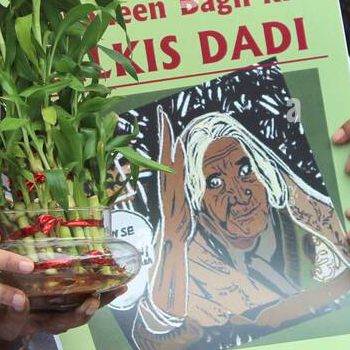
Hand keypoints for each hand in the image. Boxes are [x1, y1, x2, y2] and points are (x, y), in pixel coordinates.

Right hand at [0, 286, 126, 349]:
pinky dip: (83, 284)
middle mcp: (47, 318)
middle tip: (117, 288)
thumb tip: (21, 301)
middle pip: (78, 313)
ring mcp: (47, 307)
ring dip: (97, 294)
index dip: (81, 313)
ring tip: (116, 280)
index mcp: (37, 323)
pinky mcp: (46, 295)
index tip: (93, 299)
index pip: (64, 322)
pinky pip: (68, 293)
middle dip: (99, 303)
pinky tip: (94, 272)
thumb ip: (10, 314)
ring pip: (76, 303)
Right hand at [156, 110, 191, 242]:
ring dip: (168, 138)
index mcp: (166, 179)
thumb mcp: (181, 198)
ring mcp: (170, 183)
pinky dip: (177, 156)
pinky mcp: (176, 189)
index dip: (165, 136)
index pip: (165, 153)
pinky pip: (176, 169)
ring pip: (168, 156)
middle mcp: (166, 179)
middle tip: (162, 113)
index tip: (164, 119)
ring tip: (166, 120)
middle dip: (163, 131)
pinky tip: (179, 144)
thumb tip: (188, 175)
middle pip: (163, 150)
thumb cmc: (178, 220)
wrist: (172, 236)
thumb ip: (182, 185)